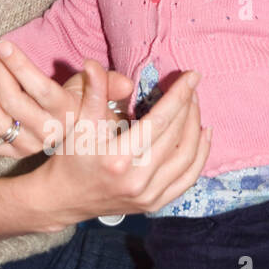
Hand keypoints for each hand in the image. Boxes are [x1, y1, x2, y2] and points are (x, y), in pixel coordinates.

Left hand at [0, 40, 133, 157]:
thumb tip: (125, 83)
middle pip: (12, 101)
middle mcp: (47, 134)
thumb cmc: (85, 109)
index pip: (39, 90)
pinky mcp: (10, 153)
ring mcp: (27, 147)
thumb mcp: (100, 95)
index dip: (18, 66)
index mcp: (67, 115)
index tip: (3, 44)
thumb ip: (110, 85)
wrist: (79, 146)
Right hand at [32, 58, 212, 227]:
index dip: (179, 96)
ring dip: (196, 128)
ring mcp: (148, 196)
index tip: (193, 76)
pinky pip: (187, 179)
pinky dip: (200, 156)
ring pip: (187, 158)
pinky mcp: (154, 204)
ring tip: (195, 106)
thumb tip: (92, 64)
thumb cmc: (70, 157)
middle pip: (177, 137)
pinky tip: (204, 135)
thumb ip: (92, 93)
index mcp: (119, 158)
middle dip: (189, 108)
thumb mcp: (79, 123)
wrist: (64, 199)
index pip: (160, 121)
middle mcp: (138, 180)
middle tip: (192, 88)